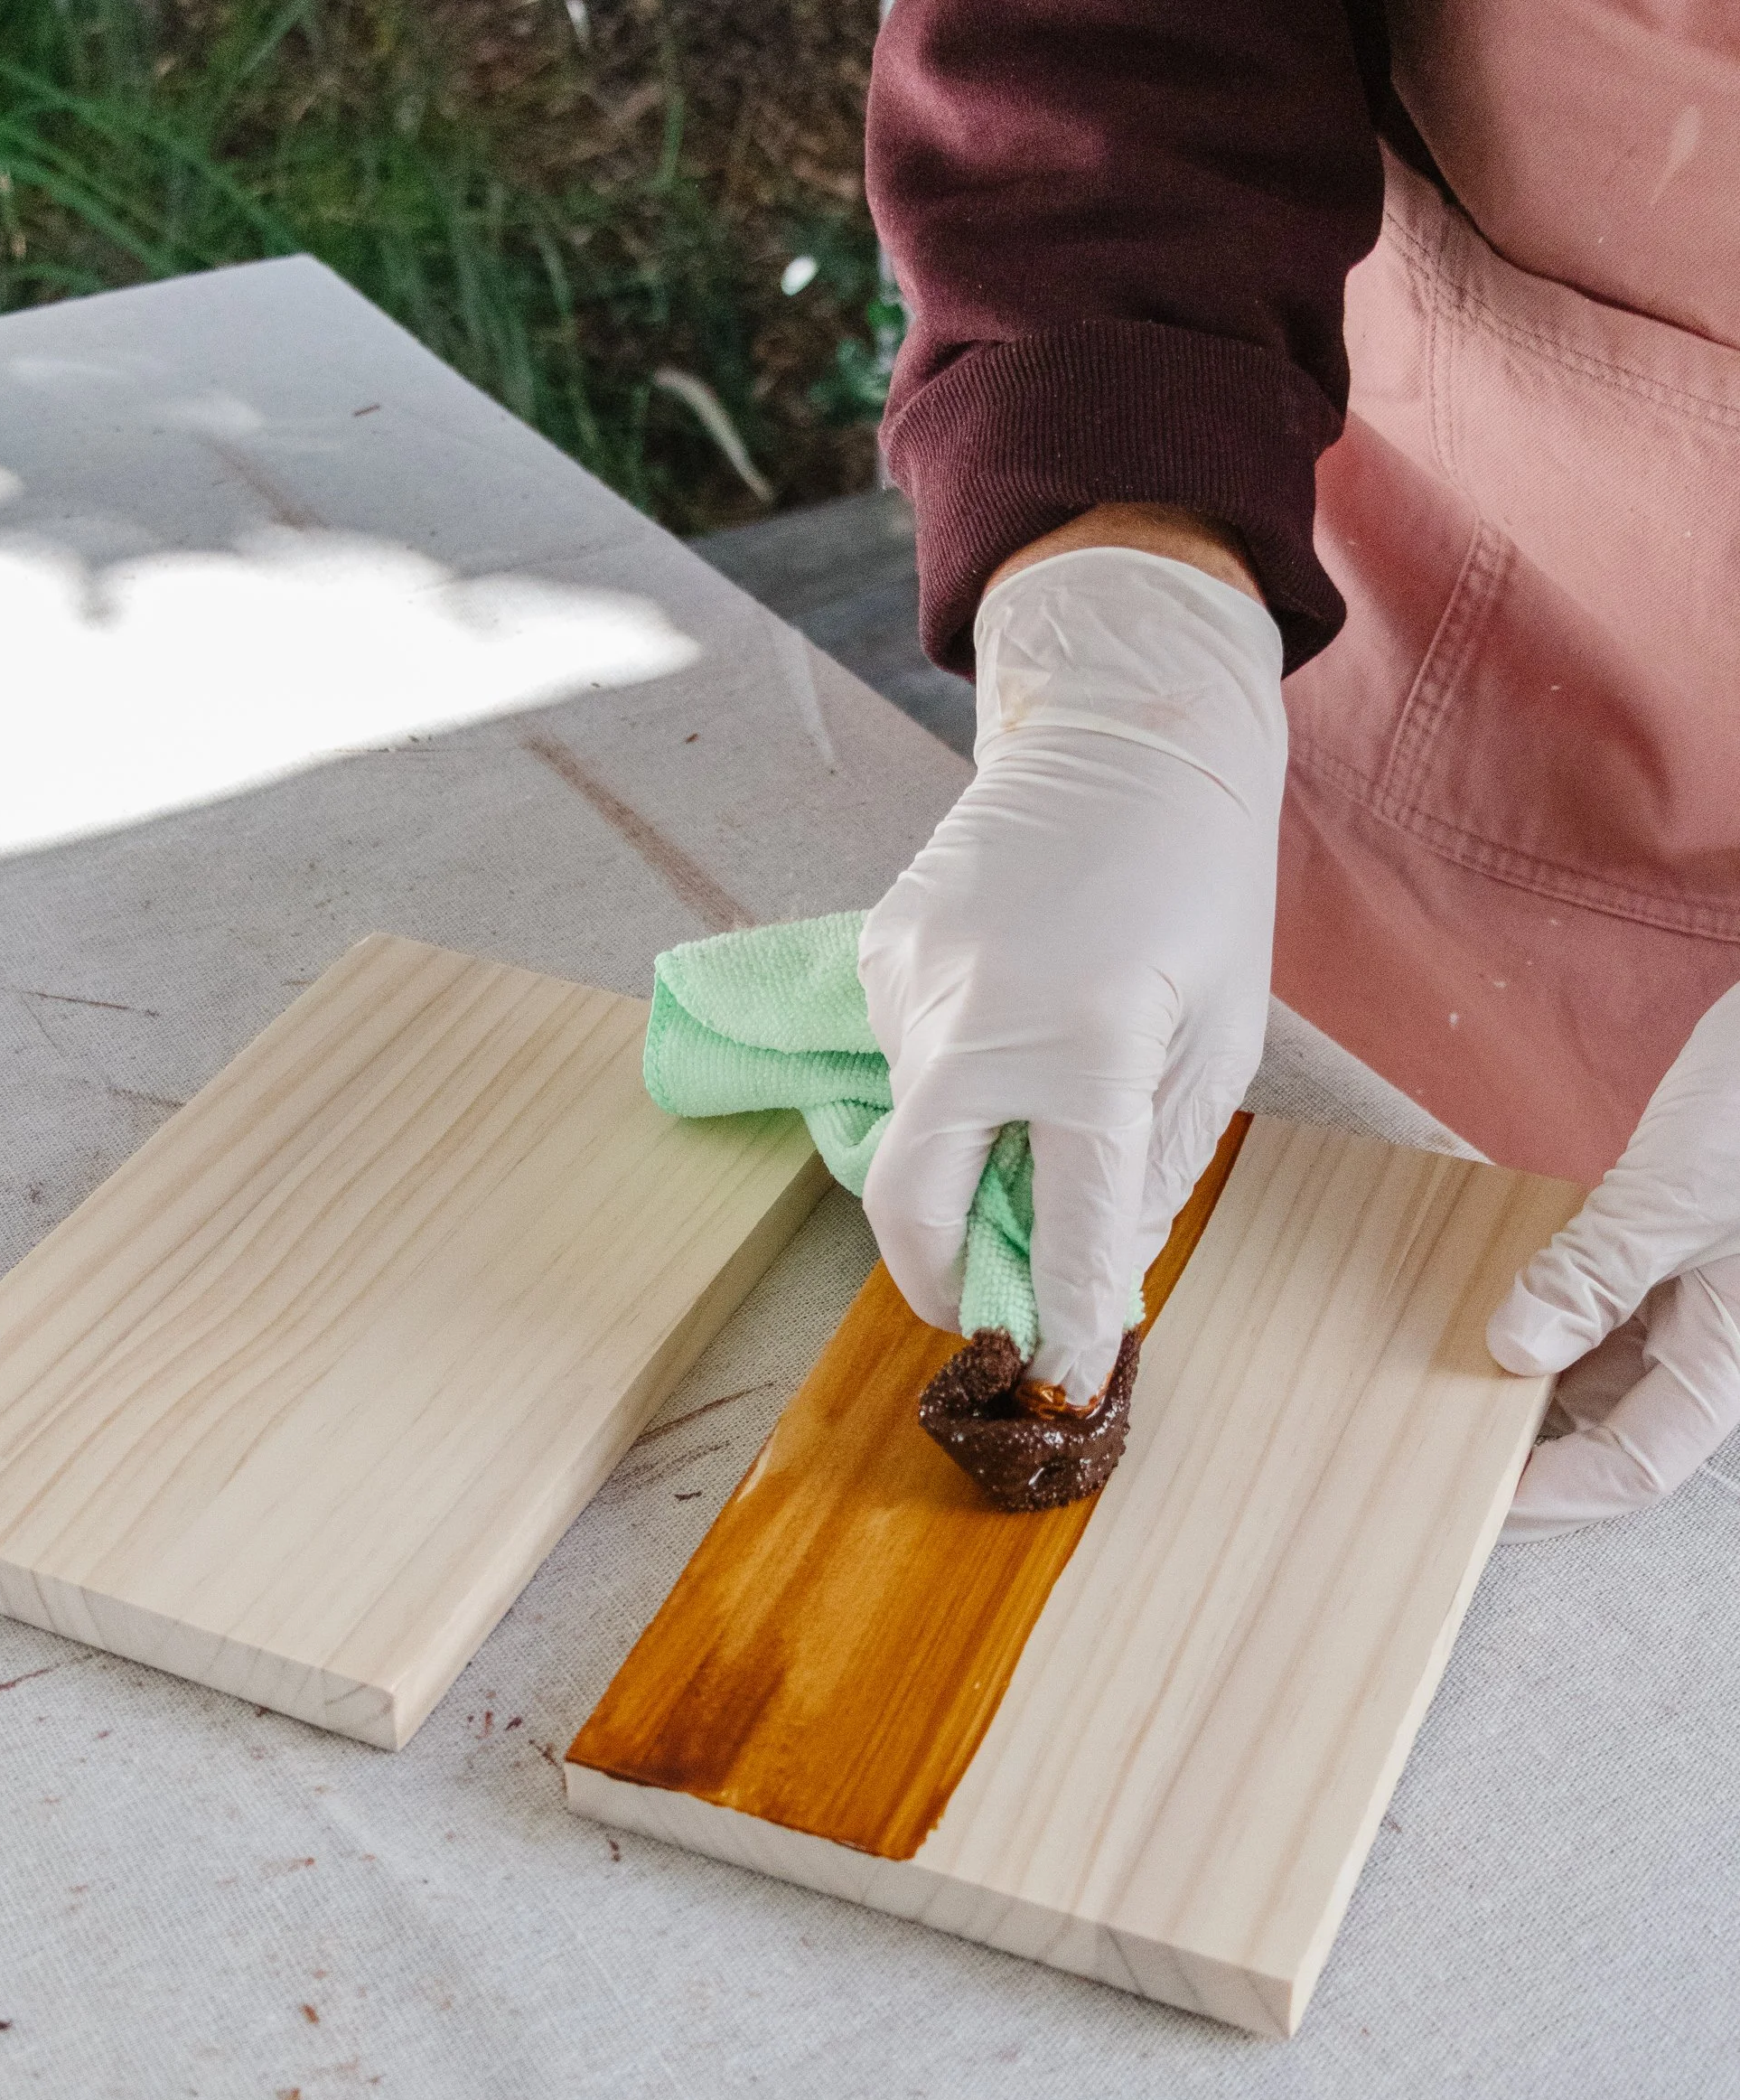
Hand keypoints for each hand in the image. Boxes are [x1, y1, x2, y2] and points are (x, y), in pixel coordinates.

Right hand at [858, 545, 1286, 1400]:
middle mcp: (977, 1017)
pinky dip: (954, 1087)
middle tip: (988, 1309)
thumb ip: (1157, 1165)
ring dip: (966, 1166)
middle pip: (912, 1208)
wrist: (1126, 730)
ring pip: (913, 1133)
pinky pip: (906, 1062)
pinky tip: (1012, 1031)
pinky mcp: (881, 955)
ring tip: (1037, 1122)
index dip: (1063, 1313)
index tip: (1061, 1369)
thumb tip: (1099, 1267)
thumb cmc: (1197, 884)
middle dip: (944, 1282)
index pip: (1064, 1225)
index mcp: (1086, 1042)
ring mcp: (911, 983)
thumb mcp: (1217, 1036)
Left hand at [1489, 982, 1739, 1537]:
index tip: (1473, 1504)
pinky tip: (1492, 1295)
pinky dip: (1552, 1305)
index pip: (1636, 1466)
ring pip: (1605, 1364)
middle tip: (1434, 1435)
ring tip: (1441, 1368)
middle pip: (1615, 1423)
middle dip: (1530, 1434)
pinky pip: (1607, 1300)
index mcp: (1734, 1356)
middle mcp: (1719, 1338)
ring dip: (1534, 1369)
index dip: (1552, 1496)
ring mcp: (1699, 1293)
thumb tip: (1513, 1348)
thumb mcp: (1674, 1194)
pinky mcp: (1676, 1244)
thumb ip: (1595, 1272)